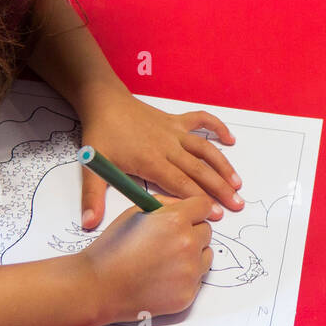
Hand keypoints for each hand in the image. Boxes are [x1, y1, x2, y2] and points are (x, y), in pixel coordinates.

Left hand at [78, 89, 240, 227]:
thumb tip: (88, 223)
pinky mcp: (176, 120)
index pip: (180, 184)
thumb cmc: (101, 135)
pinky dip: (217, 128)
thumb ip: (92, 197)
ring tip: (238, 182)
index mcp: (150, 161)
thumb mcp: (93, 167)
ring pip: (205, 148)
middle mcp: (168, 146)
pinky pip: (201, 121)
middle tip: (237, 204)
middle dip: (219, 188)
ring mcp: (174, 132)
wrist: (104, 102)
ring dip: (223, 165)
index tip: (216, 215)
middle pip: (199, 169)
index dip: (199, 199)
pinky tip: (230, 140)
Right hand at [81, 195, 218, 322]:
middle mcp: (187, 244)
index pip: (204, 206)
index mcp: (175, 220)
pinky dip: (185, 277)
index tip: (189, 215)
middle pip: (206, 231)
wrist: (98, 287)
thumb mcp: (134, 213)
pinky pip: (197, 279)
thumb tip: (183, 205)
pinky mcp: (188, 294)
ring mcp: (190, 272)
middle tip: (168, 241)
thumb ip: (164, 204)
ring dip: (193, 255)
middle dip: (191, 232)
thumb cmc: (112, 249)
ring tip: (164, 260)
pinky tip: (161, 278)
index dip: (194, 210)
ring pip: (206, 255)